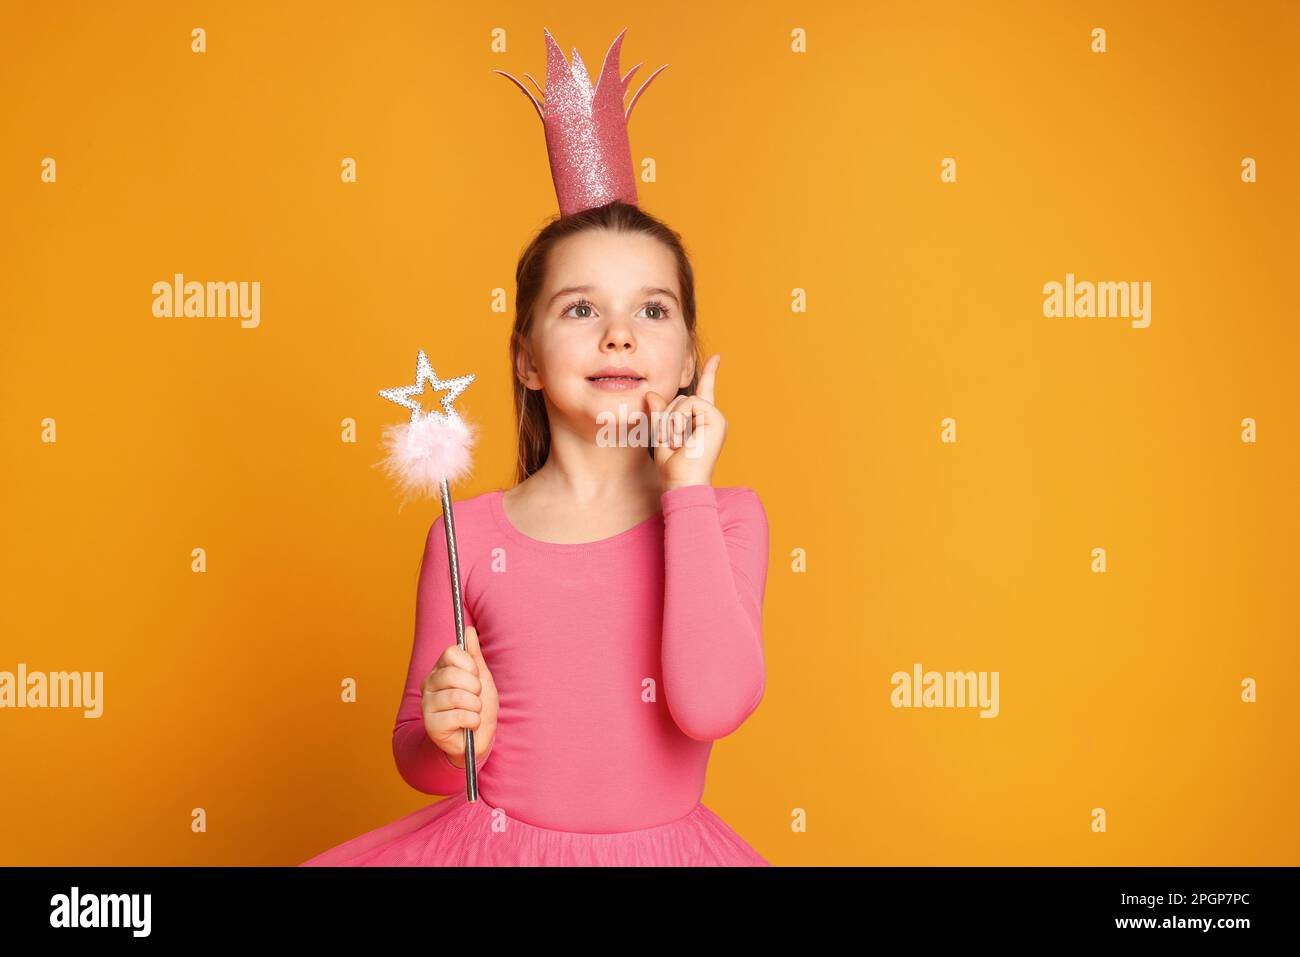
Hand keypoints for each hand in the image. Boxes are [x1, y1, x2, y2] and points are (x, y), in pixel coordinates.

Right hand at [420, 625, 497, 766]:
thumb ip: (474, 655)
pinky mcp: (432, 725)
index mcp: (440, 670)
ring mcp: (427, 705)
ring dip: (475, 706)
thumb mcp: (481, 678)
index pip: (451, 653)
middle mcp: (429, 685)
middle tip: (475, 698)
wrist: (477, 739)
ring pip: (458, 696)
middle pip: (453, 674)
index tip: (475, 676)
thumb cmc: (478, 707)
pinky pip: (459, 715)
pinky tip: (470, 724)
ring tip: (474, 712)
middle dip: (474, 688)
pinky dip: (473, 720)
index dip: (469, 665)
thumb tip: (469, 630)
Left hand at [644, 353, 725, 490]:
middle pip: (681, 398)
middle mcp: (712, 418)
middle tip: (674, 442)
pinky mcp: (716, 419)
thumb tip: (651, 394)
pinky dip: (679, 421)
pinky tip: (684, 438)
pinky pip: (689, 404)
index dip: (710, 373)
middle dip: (668, 418)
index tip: (717, 357)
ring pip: (684, 401)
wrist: (682, 483)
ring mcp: (716, 418)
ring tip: (679, 443)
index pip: (706, 392)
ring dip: (673, 423)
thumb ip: (659, 414)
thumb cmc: (673, 467)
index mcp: (703, 421)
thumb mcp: (661, 435)